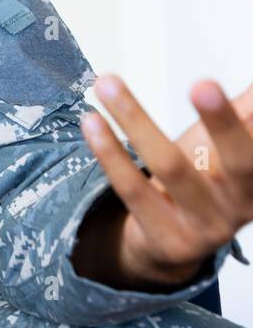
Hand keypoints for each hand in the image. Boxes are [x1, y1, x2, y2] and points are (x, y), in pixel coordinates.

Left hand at [77, 73, 252, 288]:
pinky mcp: (167, 238)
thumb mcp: (228, 146)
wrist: (175, 243)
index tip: (221, 85)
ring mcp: (205, 225)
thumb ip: (245, 111)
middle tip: (203, 85)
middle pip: (239, 162)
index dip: (240, 121)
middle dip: (222, 122)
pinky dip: (110, 153)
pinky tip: (91, 122)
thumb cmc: (204, 179)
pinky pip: (132, 189)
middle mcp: (242, 204)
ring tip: (107, 84)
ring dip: (136, 120)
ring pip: (170, 167)